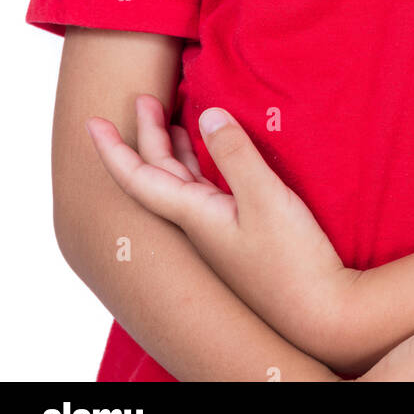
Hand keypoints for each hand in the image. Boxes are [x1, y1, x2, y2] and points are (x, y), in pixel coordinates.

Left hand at [84, 95, 357, 358]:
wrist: (320, 316)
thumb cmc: (292, 262)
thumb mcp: (266, 199)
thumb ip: (236, 154)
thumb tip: (208, 113)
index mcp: (194, 215)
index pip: (139, 178)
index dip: (114, 149)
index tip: (93, 121)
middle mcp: (198, 224)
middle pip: (160, 173)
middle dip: (147, 134)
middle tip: (145, 97)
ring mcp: (218, 231)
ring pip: (182, 183)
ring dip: (172, 148)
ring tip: (169, 118)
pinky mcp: (240, 234)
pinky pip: (205, 190)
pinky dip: (200, 163)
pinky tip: (212, 153)